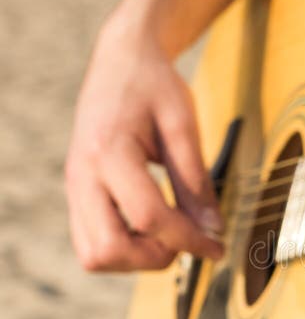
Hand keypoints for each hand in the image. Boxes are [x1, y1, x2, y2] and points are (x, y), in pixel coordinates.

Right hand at [66, 17, 223, 270]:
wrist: (120, 60)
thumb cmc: (153, 85)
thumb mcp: (183, 124)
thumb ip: (196, 179)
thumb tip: (213, 228)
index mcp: (108, 152)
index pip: (148, 217)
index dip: (188, 239)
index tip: (218, 246)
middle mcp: (81, 175)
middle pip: (108, 250)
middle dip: (155, 257)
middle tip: (187, 239)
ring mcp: (74, 187)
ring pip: (94, 255)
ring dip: (137, 258)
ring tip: (171, 233)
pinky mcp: (77, 194)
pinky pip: (92, 242)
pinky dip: (125, 248)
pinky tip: (153, 228)